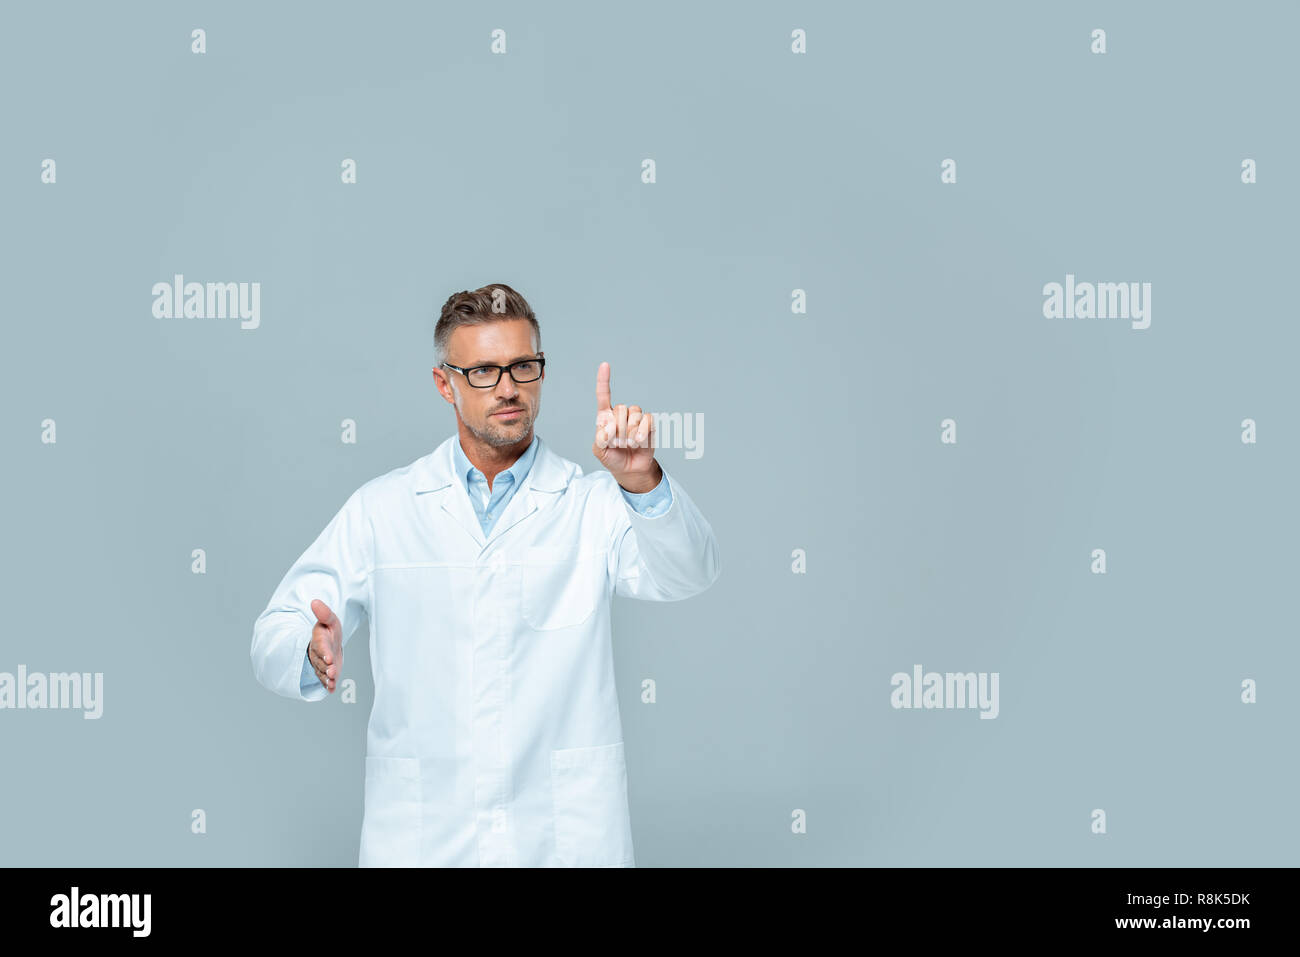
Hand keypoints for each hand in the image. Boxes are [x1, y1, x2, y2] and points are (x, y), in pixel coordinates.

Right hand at [308, 598, 342, 693]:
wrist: (328, 642)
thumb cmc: (329, 631)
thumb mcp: (329, 620)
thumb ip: (324, 613)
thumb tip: (315, 601)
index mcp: (319, 639)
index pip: (321, 645)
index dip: (324, 651)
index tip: (329, 657)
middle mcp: (318, 653)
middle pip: (321, 661)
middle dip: (326, 667)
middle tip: (332, 673)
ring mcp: (320, 663)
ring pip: (322, 672)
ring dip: (327, 678)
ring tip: (332, 682)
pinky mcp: (324, 672)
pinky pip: (324, 679)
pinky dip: (327, 685)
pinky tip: (332, 689)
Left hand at [592, 361, 661, 492]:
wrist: (630, 470)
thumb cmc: (613, 458)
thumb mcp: (599, 451)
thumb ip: (600, 438)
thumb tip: (610, 426)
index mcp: (606, 417)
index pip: (604, 395)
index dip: (604, 380)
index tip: (605, 364)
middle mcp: (621, 414)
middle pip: (620, 408)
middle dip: (618, 428)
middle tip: (617, 443)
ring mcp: (636, 418)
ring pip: (634, 413)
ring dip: (630, 431)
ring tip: (628, 443)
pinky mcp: (648, 424)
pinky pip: (646, 420)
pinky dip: (641, 431)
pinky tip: (639, 441)